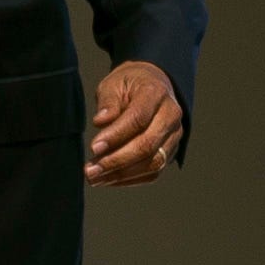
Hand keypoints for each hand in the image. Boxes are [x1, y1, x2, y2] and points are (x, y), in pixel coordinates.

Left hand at [87, 60, 183, 186]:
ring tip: (95, 178)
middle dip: (116, 161)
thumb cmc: (128, 85)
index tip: (93, 147)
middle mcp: (171, 115)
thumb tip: (101, 121)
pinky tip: (108, 179)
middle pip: (148, 145)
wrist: (151, 85)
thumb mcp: (113, 84)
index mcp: (156, 93)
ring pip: (153, 163)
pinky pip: (153, 172)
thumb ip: (108, 102)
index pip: (138, 118)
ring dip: (122, 175)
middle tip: (91, 170)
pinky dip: (130, 180)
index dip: (115, 135)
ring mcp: (174, 136)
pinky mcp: (170, 152)